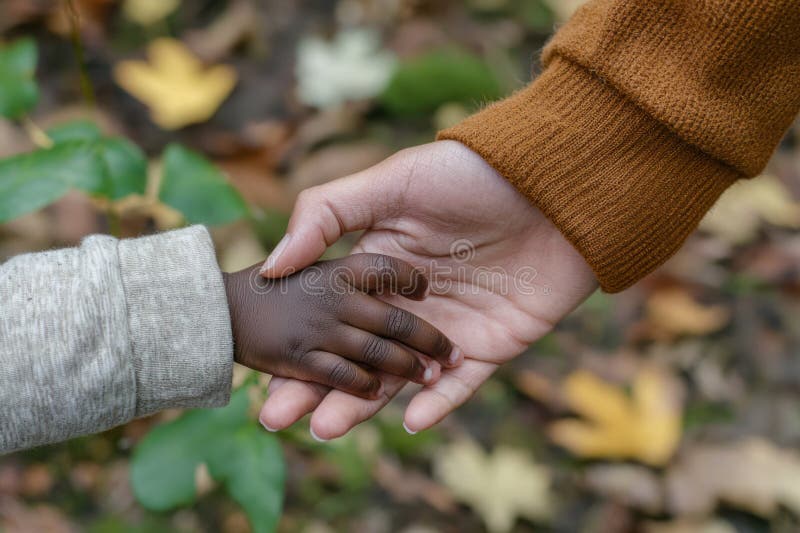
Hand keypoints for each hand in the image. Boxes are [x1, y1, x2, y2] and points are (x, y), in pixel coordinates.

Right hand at [258, 141, 597, 437]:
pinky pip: (461, 384)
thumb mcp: (389, 183)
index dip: (298, 347)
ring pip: (401, 378)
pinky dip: (438, 402)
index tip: (263, 377)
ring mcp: (451, 327)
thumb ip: (327, 215)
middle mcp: (412, 305)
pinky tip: (410, 419)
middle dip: (318, 389)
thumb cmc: (467, 174)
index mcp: (383, 270)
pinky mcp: (492, 344)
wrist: (551, 184)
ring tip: (325, 429)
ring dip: (365, 406)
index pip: (332, 319)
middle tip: (279, 418)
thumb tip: (272, 267)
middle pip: (357, 356)